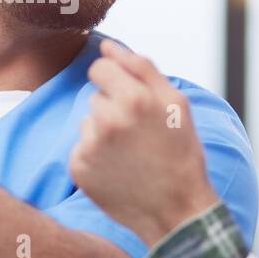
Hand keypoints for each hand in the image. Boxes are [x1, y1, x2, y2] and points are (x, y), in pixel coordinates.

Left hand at [69, 39, 219, 246]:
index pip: (99, 67)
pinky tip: (117, 169)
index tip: (132, 100)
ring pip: (88, 122)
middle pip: (95, 96)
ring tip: (130, 153)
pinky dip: (95, 156)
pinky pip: (81, 147)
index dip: (116, 81)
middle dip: (113, 108)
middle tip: (139, 134)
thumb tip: (107, 46)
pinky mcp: (78, 168)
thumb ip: (141, 67)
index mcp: (133, 99)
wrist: (175, 211)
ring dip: (103, 132)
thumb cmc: (180, 153)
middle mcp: (107, 120)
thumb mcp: (175, 104)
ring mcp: (90, 146)